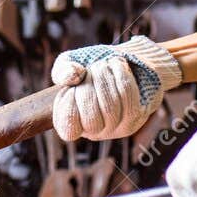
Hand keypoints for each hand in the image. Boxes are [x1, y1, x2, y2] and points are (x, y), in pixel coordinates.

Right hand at [51, 36, 182, 141]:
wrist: (122, 64)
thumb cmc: (90, 68)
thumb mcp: (70, 65)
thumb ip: (62, 71)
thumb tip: (72, 76)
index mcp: (71, 124)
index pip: (68, 126)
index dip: (68, 102)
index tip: (72, 86)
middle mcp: (93, 132)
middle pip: (90, 115)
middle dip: (89, 83)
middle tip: (90, 70)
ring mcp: (115, 128)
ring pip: (110, 104)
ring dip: (104, 75)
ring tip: (103, 64)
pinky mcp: (134, 118)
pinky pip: (126, 93)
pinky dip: (120, 73)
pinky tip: (116, 64)